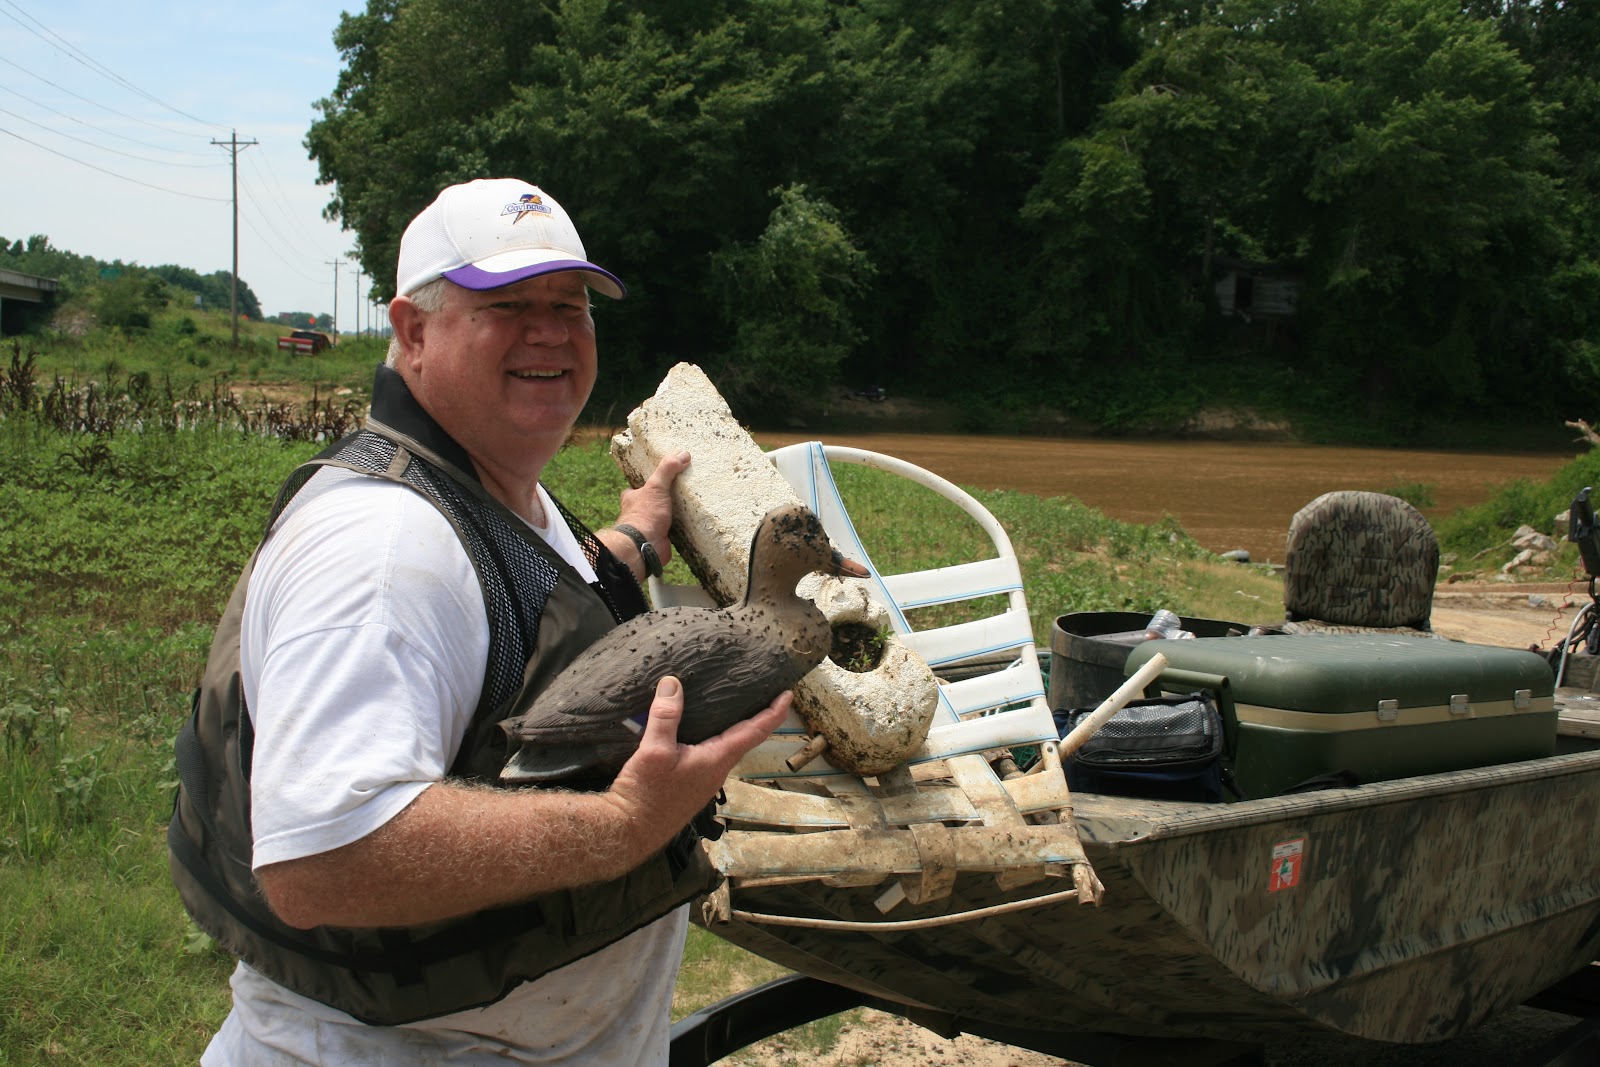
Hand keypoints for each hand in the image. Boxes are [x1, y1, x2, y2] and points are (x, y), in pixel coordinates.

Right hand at [604, 675, 789, 850]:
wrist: (630, 830)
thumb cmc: (646, 795)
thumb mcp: (654, 751)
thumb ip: (665, 716)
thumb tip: (673, 684)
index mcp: (717, 760)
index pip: (755, 731)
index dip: (773, 712)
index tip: (788, 695)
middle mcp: (716, 771)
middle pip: (744, 738)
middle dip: (755, 715)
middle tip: (761, 692)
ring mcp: (704, 780)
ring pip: (725, 746)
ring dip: (733, 726)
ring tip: (730, 704)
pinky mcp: (689, 784)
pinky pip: (708, 754)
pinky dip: (711, 736)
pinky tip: (697, 729)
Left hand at [615, 451, 688, 565]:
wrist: (645, 546)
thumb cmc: (645, 515)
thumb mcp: (656, 486)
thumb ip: (667, 469)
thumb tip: (683, 453)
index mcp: (632, 499)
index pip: (636, 488)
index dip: (645, 483)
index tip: (659, 480)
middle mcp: (637, 513)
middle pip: (648, 503)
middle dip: (660, 500)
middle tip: (677, 493)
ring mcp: (648, 527)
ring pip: (659, 518)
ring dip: (670, 515)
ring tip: (688, 507)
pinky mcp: (659, 540)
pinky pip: (671, 532)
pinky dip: (679, 530)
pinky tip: (690, 525)